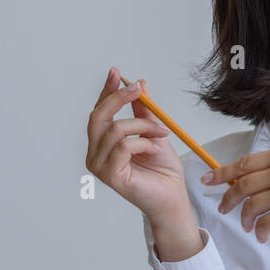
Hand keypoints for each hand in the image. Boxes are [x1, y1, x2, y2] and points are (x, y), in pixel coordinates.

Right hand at [85, 67, 192, 226]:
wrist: (174, 197)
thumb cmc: (163, 170)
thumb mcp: (154, 132)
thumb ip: (143, 111)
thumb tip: (139, 84)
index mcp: (102, 143)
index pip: (99, 112)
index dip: (106, 92)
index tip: (116, 72)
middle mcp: (95, 154)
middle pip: (98, 117)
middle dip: (118, 98)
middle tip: (138, 89)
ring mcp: (100, 167)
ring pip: (116, 130)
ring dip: (143, 126)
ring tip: (161, 133)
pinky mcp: (111, 177)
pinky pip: (124, 147)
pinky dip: (144, 143)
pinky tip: (155, 149)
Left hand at [205, 144, 269, 260]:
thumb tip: (241, 179)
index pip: (244, 163)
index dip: (221, 173)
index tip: (207, 180)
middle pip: (241, 185)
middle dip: (227, 199)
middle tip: (223, 209)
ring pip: (249, 207)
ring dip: (245, 219)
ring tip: (250, 226)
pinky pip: (262, 225)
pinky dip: (260, 233)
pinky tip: (264, 236)